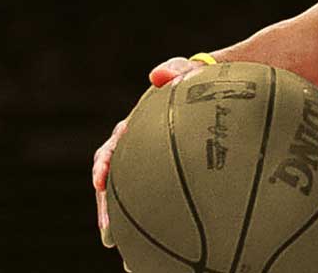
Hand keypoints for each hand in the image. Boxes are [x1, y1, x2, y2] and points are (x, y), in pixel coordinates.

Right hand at [93, 56, 209, 246]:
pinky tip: (156, 243)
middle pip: (114, 180)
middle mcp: (138, 146)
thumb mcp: (192, 71)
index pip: (113, 146)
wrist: (216, 90)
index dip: (104, 165)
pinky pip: (155, 198)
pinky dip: (152, 219)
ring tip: (122, 249)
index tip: (101, 182)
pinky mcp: (165, 175)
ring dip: (122, 220)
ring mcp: (150, 162)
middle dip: (107, 207)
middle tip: (108, 233)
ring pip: (129, 194)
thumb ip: (178, 69)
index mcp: (137, 125)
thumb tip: (157, 75)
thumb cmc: (202, 80)